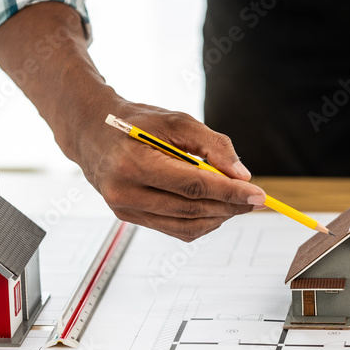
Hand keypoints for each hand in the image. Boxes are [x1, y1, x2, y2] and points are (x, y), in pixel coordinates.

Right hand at [72, 97, 265, 241]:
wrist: (91, 131)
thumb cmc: (135, 122)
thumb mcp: (176, 120)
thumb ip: (212, 144)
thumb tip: (241, 175)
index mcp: (134, 163)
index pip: (193, 186)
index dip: (230, 192)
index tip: (258, 195)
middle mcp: (125, 192)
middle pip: (191, 209)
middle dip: (230, 206)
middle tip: (255, 200)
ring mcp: (125, 209)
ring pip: (185, 226)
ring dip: (218, 217)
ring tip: (236, 203)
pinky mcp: (129, 217)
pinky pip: (174, 229)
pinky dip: (200, 222)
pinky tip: (214, 208)